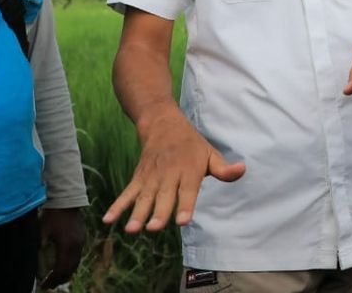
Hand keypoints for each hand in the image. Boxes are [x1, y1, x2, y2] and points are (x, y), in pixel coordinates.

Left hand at [39, 207, 85, 288]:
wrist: (67, 199)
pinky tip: (62, 264)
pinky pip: (77, 256)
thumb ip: (38, 246)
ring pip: (75, 264)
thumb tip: (31, 261)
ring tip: (56, 278)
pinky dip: (70, 264)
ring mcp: (81, 241)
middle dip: (59, 280)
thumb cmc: (52, 214)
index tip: (43, 286)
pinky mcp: (82, 237)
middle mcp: (77, 246)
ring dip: (66, 273)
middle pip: (70, 270)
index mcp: (67, 246)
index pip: (60, 270)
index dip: (52, 280)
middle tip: (49, 286)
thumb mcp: (41, 230)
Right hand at [102, 109, 245, 231]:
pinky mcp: (139, 177)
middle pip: (163, 196)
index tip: (183, 221)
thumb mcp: (210, 152)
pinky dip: (117, 206)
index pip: (188, 190)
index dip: (186, 205)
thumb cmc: (191, 144)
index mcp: (189, 170)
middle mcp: (169, 174)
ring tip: (131, 230)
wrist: (162, 122)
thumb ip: (224, 168)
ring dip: (136, 213)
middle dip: (158, 213)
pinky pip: (127, 193)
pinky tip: (109, 220)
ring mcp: (151, 176)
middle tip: (154, 229)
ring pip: (143, 197)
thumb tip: (242, 170)